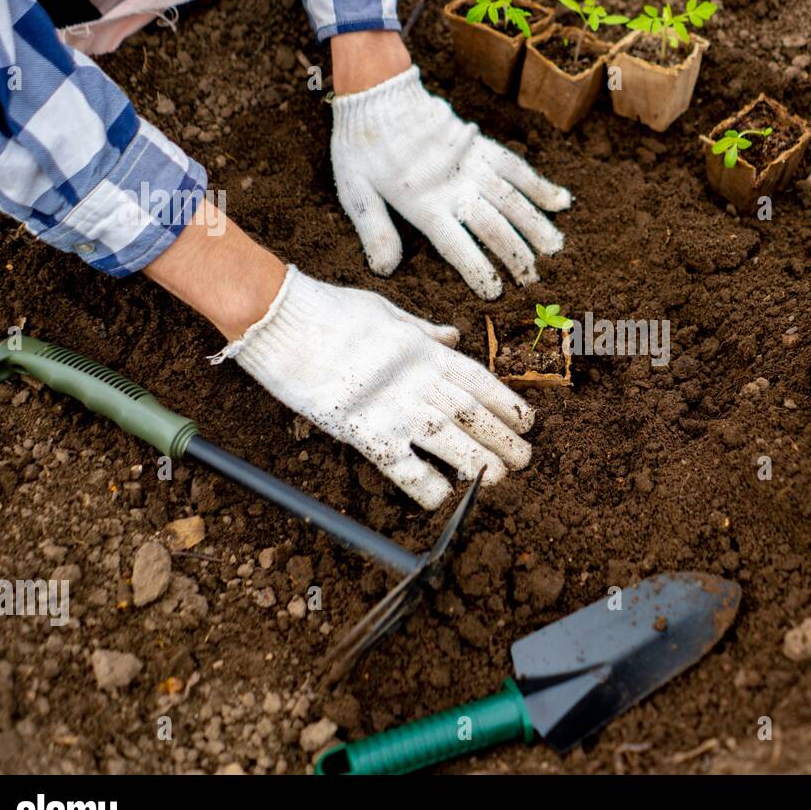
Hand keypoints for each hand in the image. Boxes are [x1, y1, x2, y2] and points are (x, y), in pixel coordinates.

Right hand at [223, 266, 533, 507]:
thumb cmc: (330, 312)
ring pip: (450, 439)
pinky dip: (426, 484)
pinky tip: (444, 497)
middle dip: (503, 438)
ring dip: (479, 462)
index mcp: (425, 351)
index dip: (507, 403)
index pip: (479, 380)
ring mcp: (393, 406)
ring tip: (499, 478)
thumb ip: (424, 331)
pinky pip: (403, 465)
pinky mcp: (362, 430)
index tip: (528, 422)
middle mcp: (418, 379)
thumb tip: (452, 336)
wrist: (282, 321)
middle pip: (472, 413)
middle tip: (525, 459)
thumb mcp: (388, 312)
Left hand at [330, 64, 569, 298]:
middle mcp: (455, 187)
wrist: (378, 91)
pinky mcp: (481, 146)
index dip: (478, 270)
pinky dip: (539, 185)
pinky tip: (561, 201)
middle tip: (533, 280)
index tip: (495, 292)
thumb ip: (374, 230)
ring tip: (556, 248)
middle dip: (516, 255)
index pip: (458, 246)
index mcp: (424, 205)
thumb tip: (385, 269)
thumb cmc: (362, 144)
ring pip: (513, 199)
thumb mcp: (354, 190)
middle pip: (494, 227)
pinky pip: (516, 167)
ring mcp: (472, 165)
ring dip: (536, 225)